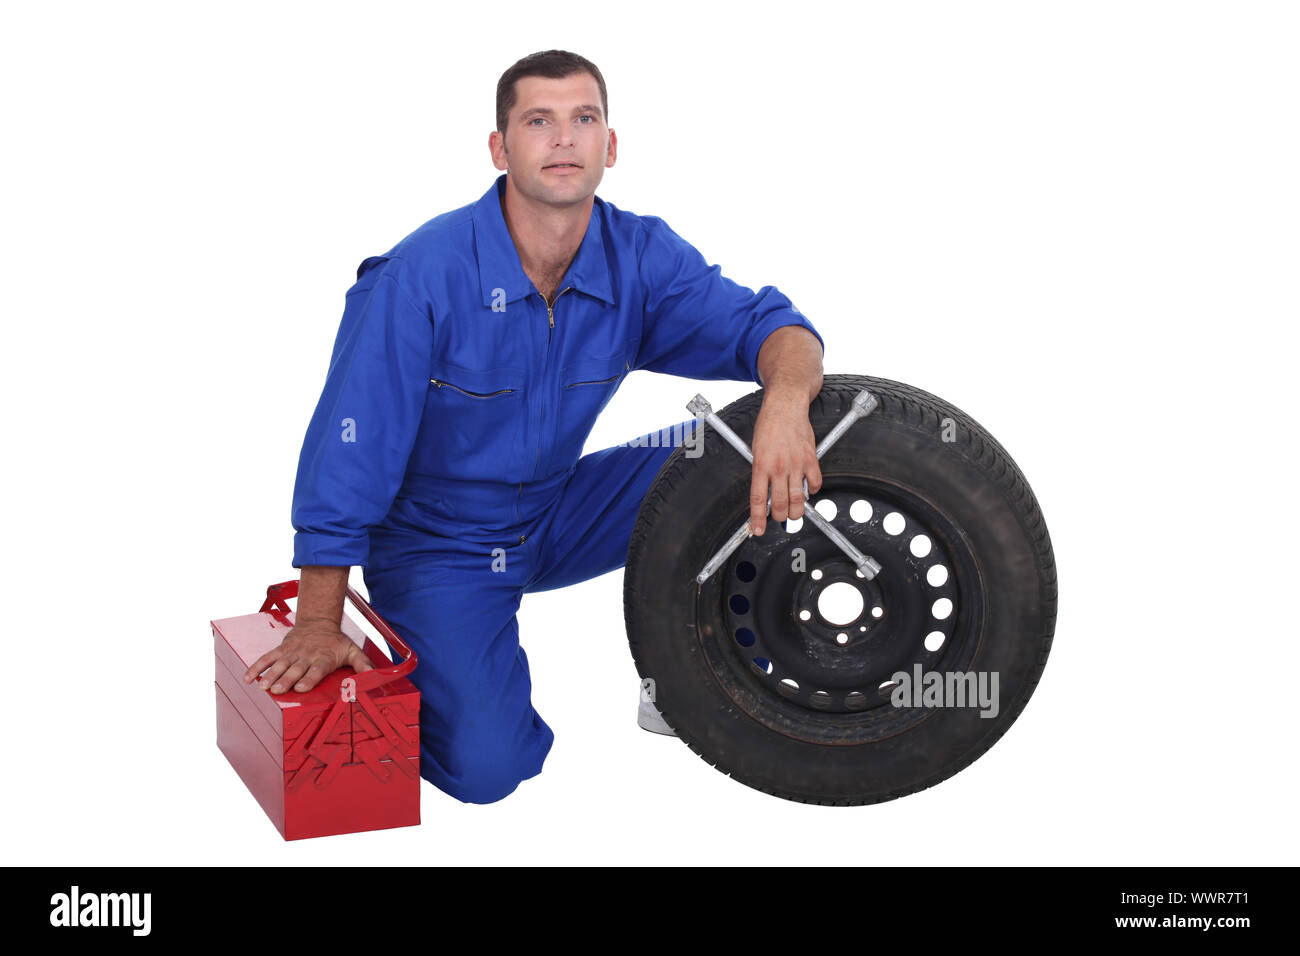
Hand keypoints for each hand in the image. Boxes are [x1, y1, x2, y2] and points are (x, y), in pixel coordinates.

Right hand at [242, 619, 372, 694]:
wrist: (319, 621)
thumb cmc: (335, 641)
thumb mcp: (352, 651)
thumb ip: (363, 665)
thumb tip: (374, 676)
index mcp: (324, 658)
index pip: (316, 669)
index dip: (309, 678)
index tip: (302, 687)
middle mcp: (307, 656)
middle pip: (296, 669)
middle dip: (286, 680)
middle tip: (278, 690)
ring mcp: (293, 653)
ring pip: (280, 665)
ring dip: (270, 675)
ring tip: (263, 686)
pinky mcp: (282, 649)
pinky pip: (267, 658)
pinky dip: (257, 667)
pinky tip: (249, 678)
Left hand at [749, 392, 820, 535]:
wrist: (786, 405)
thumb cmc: (769, 425)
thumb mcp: (756, 448)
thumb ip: (761, 470)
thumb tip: (764, 492)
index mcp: (760, 465)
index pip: (757, 499)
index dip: (757, 519)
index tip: (757, 531)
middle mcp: (778, 467)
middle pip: (779, 504)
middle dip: (778, 518)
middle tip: (779, 518)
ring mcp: (796, 464)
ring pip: (798, 499)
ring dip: (795, 511)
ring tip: (793, 513)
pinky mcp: (810, 459)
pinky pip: (815, 483)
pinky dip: (812, 491)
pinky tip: (808, 491)